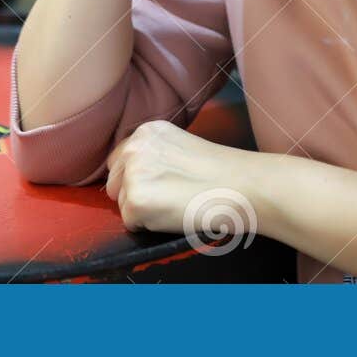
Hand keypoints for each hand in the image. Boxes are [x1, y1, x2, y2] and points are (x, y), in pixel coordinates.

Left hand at [103, 119, 258, 238]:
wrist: (242, 187)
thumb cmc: (221, 173)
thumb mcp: (180, 146)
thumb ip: (154, 155)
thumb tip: (135, 175)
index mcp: (146, 131)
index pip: (120, 160)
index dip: (138, 177)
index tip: (161, 184)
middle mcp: (134, 147)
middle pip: (115, 181)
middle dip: (135, 193)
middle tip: (170, 196)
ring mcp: (133, 173)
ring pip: (122, 203)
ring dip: (142, 210)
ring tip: (175, 203)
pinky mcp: (136, 201)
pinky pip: (131, 222)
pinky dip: (148, 226)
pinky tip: (174, 215)